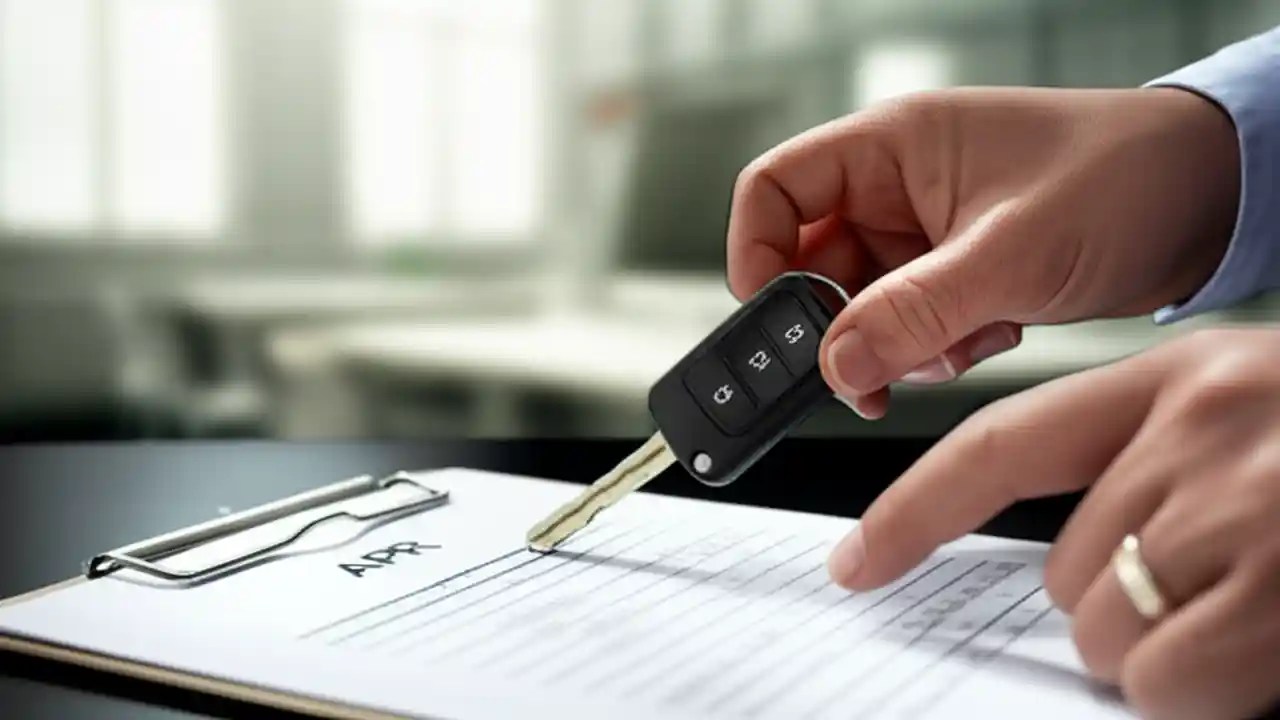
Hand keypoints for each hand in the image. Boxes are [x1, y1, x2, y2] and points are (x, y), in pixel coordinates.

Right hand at [725, 86, 1240, 417]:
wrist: (1212, 201)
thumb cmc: (1125, 177)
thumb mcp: (1009, 252)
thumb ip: (913, 312)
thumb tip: (836, 362)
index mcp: (892, 146)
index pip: (776, 190)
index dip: (757, 253)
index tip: (772, 320)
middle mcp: (899, 188)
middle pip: (812, 262)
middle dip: (835, 323)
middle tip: (860, 368)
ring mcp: (928, 234)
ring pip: (862, 305)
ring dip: (895, 343)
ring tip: (950, 346)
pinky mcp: (959, 274)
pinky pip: (910, 325)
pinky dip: (935, 348)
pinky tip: (985, 335)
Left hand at [825, 327, 1279, 719]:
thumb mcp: (1247, 423)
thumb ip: (1148, 467)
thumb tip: (1069, 561)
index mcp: (1177, 378)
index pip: (999, 447)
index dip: (913, 510)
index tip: (855, 559)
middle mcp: (1199, 428)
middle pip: (1055, 569)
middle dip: (1106, 602)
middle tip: (1198, 582)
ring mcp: (1241, 506)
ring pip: (1098, 631)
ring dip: (1152, 647)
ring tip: (1241, 604)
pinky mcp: (1279, 589)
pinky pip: (1164, 680)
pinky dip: (1193, 688)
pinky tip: (1252, 645)